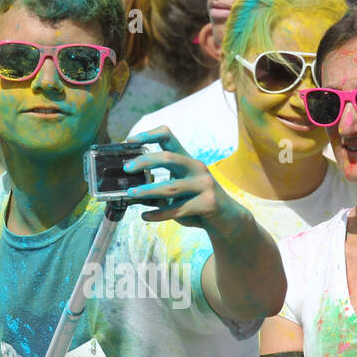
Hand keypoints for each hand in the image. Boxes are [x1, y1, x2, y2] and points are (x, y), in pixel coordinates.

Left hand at [121, 127, 249, 235]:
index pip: (168, 137)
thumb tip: (131, 191)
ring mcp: (204, 185)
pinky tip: (145, 216)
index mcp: (188, 160)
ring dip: (147, 191)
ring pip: (171, 187)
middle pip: (168, 157)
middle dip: (145, 161)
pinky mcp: (208, 204)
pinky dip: (158, 214)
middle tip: (127, 168)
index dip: (148, 135)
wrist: (228, 221)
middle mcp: (197, 168)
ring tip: (130, 194)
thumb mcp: (179, 192)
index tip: (130, 141)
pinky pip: (177, 209)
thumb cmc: (197, 205)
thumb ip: (159, 189)